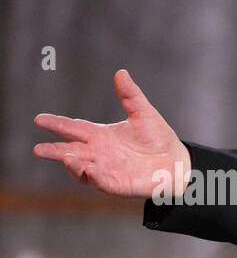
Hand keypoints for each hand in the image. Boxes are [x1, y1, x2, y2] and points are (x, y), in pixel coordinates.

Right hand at [32, 69, 190, 198]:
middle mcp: (98, 153)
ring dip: (72, 165)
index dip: (57, 124)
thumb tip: (121, 73)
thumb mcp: (143, 113)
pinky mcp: (118, 184)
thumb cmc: (157, 137)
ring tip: (67, 158)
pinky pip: (102, 182)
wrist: (177, 161)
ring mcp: (106, 170)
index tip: (39, 119)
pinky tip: (89, 171)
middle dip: (55, 150)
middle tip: (38, 149)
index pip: (73, 128)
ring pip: (82, 169)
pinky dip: (94, 177)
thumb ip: (130, 95)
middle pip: (70, 151)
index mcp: (100, 135)